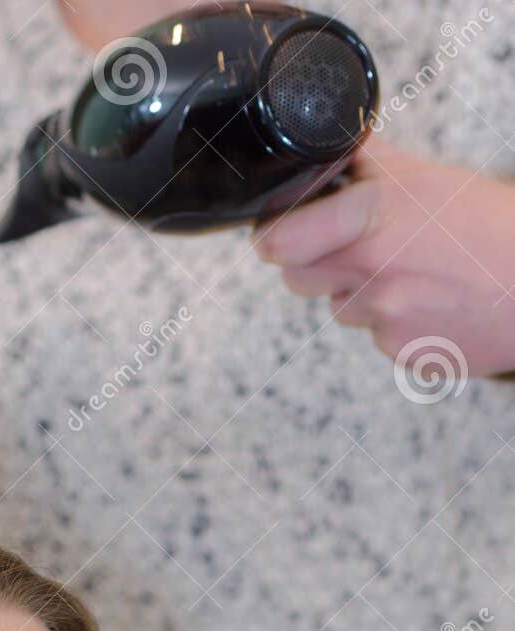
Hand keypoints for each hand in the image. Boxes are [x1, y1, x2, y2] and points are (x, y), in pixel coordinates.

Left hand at [251, 133, 514, 378]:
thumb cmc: (491, 228)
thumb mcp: (429, 179)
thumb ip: (372, 165)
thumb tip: (329, 147)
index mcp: (374, 218)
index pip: (283, 240)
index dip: (272, 237)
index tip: (270, 234)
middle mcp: (373, 271)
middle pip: (299, 277)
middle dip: (314, 260)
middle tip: (352, 244)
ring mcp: (385, 319)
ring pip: (342, 307)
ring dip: (361, 290)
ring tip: (411, 270)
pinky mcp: (401, 352)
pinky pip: (377, 336)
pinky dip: (395, 321)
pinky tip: (430, 300)